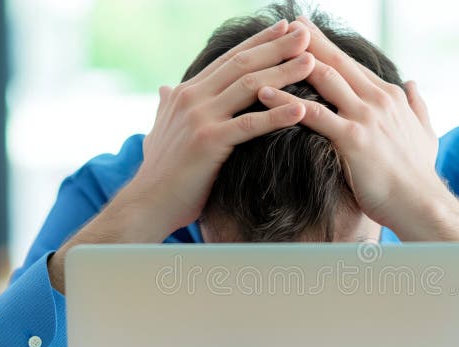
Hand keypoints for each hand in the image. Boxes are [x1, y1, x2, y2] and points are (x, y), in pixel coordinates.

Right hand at [48, 20, 316, 292]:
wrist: (147, 204)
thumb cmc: (161, 174)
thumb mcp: (160, 131)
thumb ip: (167, 107)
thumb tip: (164, 88)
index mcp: (186, 93)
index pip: (229, 59)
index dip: (259, 42)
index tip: (285, 30)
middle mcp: (192, 98)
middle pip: (242, 64)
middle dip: (277, 47)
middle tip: (307, 35)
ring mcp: (199, 118)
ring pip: (249, 87)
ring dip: (283, 73)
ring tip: (312, 64)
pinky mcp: (208, 142)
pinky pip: (250, 124)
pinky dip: (277, 115)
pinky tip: (302, 110)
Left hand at [258, 18, 458, 247]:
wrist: (422, 204)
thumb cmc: (420, 175)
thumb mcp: (426, 132)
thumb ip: (417, 105)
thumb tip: (413, 83)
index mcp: (389, 96)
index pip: (353, 63)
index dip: (329, 46)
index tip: (310, 33)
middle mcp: (377, 99)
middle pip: (337, 60)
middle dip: (309, 40)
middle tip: (287, 23)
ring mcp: (365, 117)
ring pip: (325, 79)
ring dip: (294, 62)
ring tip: (270, 48)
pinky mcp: (353, 139)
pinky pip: (314, 114)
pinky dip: (286, 102)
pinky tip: (263, 94)